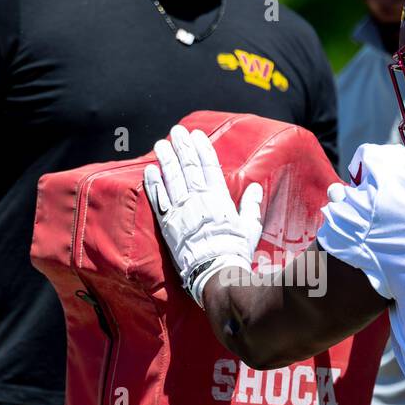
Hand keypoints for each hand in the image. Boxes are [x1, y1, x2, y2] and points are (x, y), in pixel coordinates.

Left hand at [144, 124, 262, 304]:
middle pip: (189, 168)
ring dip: (165, 159)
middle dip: (182, 147)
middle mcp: (198, 200)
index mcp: (219, 199)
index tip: (197, 135)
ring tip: (161, 144)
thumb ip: (250, 206)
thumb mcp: (251, 228)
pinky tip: (149, 169)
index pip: (209, 167)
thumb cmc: (235, 252)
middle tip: (176, 132)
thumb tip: (254, 188)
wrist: (214, 273)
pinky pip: (158, 199)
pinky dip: (153, 183)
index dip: (202, 149)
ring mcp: (181, 211)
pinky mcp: (167, 224)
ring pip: (171, 179)